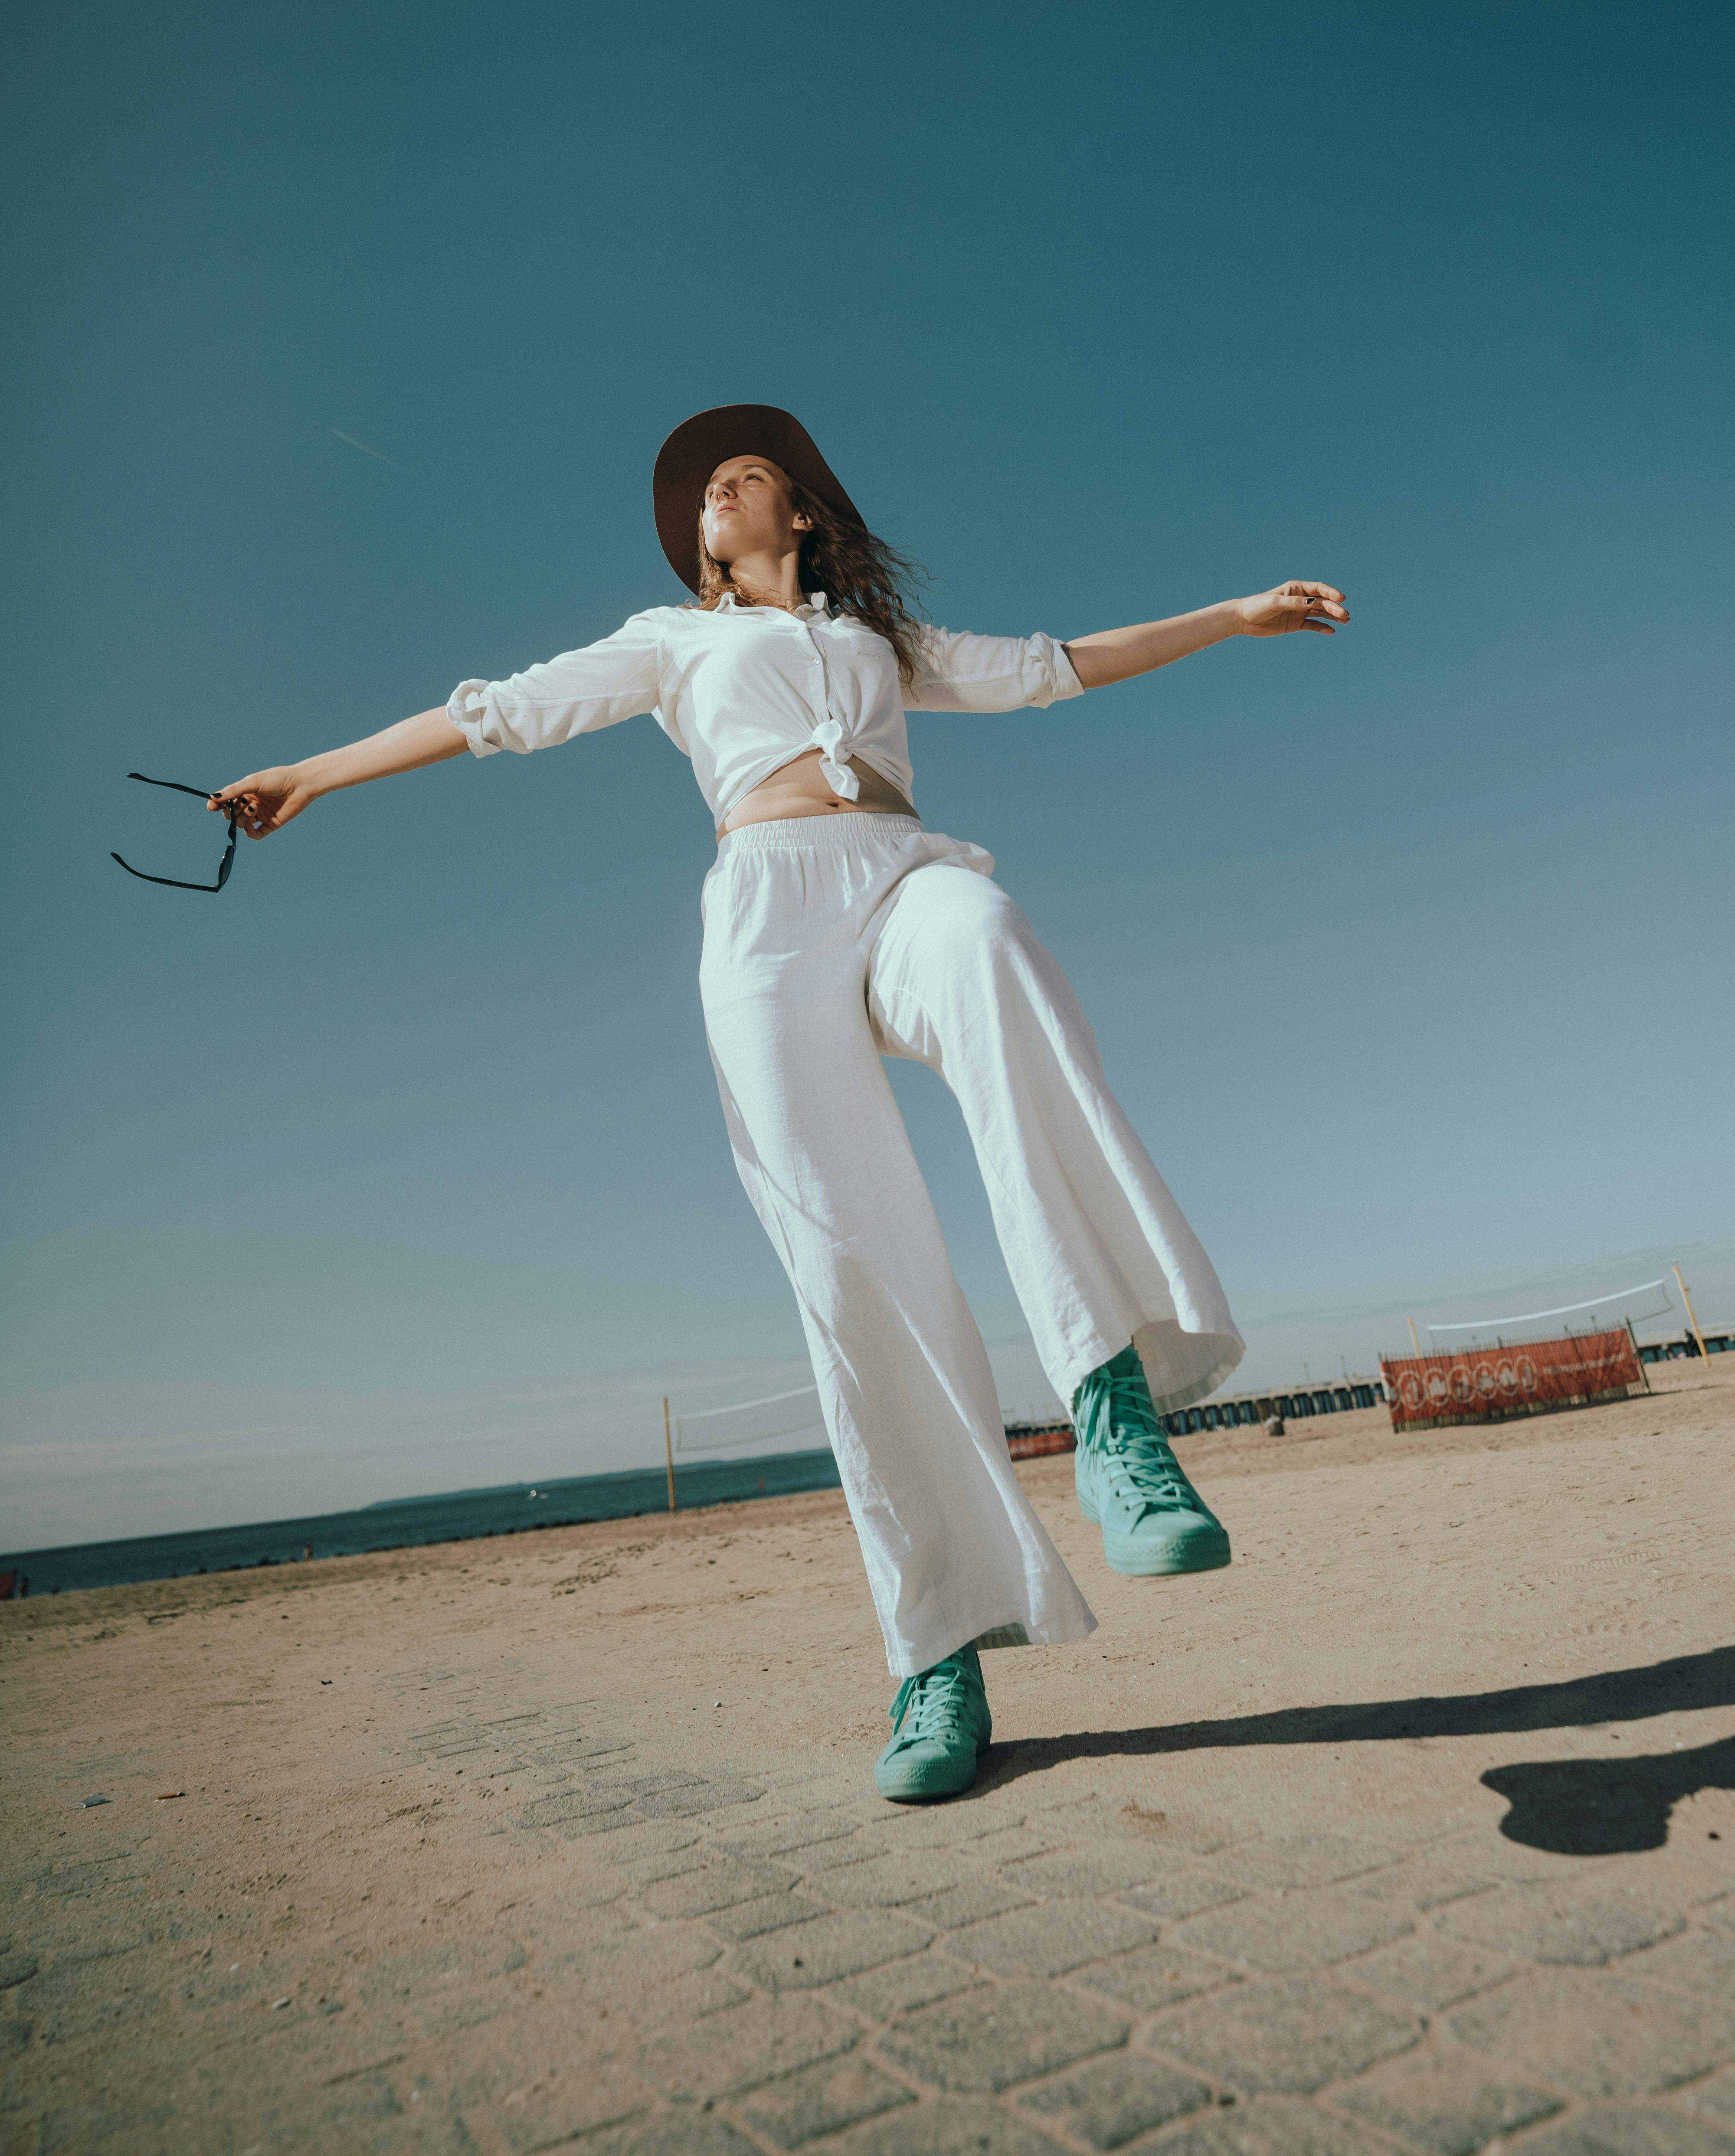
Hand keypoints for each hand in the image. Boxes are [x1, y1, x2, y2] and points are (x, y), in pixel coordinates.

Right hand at [208, 766, 315, 837]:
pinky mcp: (271, 824)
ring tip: (254, 807)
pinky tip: (249, 829)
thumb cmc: (277, 779)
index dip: (217, 805)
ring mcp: (260, 815)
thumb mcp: (253, 782)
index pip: (226, 802)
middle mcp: (251, 804)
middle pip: (232, 814)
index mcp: (245, 792)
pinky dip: (250, 834)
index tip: (211, 807)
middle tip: (244, 802)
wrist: (300, 785)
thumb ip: (233, 790)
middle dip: (233, 811)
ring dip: (243, 818)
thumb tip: (213, 797)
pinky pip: (256, 834)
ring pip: (242, 824)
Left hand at [1233, 581, 1348, 636]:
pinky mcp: (1295, 624)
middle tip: (1346, 615)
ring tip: (1346, 621)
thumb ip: (1293, 602)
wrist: (1243, 620)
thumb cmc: (1257, 606)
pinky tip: (1331, 631)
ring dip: (1333, 616)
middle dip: (1334, 607)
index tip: (1342, 599)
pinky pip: (1312, 625)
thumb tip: (1312, 602)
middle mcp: (1300, 599)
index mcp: (1296, 588)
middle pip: (1322, 602)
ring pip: (1320, 613)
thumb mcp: (1274, 603)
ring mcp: (1299, 612)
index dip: (1331, 593)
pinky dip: (1322, 627)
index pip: (1318, 589)